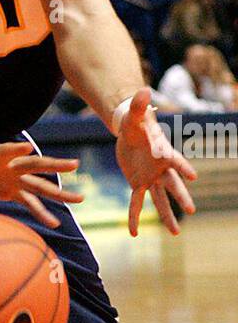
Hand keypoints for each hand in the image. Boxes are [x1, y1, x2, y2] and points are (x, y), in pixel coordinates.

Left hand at [0, 133, 83, 227]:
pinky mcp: (10, 192)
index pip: (6, 150)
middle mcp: (9, 165)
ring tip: (80, 199)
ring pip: (40, 187)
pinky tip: (55, 224)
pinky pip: (29, 204)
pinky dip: (42, 213)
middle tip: (74, 165)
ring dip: (59, 193)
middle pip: (34, 165)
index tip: (27, 149)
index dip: (15, 150)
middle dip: (54, 165)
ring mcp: (13, 180)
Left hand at [114, 89, 196, 235]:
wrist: (129, 131)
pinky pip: (137, 202)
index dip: (183, 167)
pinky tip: (133, 233)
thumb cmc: (136, 121)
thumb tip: (144, 90)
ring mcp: (150, 177)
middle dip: (180, 197)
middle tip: (191, 210)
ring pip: (160, 198)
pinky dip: (134, 217)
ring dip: (167, 215)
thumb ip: (140, 105)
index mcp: (162, 151)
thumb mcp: (135, 114)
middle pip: (172, 184)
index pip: (175, 160)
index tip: (193, 177)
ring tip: (176, 233)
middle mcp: (160, 167)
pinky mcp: (137, 182)